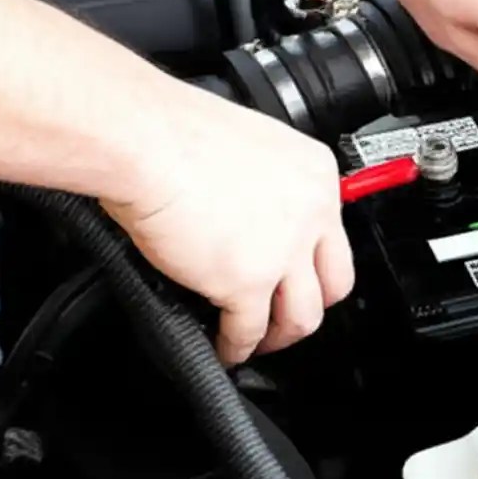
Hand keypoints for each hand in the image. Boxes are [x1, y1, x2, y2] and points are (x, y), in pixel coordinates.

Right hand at [101, 87, 353, 364]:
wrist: (144, 139)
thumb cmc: (172, 131)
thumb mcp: (245, 146)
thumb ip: (261, 184)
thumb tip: (248, 208)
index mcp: (314, 175)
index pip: (332, 234)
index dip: (313, 262)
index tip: (297, 273)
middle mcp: (310, 214)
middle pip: (333, 283)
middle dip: (310, 307)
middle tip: (286, 317)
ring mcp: (283, 252)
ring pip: (301, 317)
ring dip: (279, 335)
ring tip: (257, 341)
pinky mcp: (246, 282)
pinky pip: (248, 331)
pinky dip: (236, 347)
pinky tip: (223, 348)